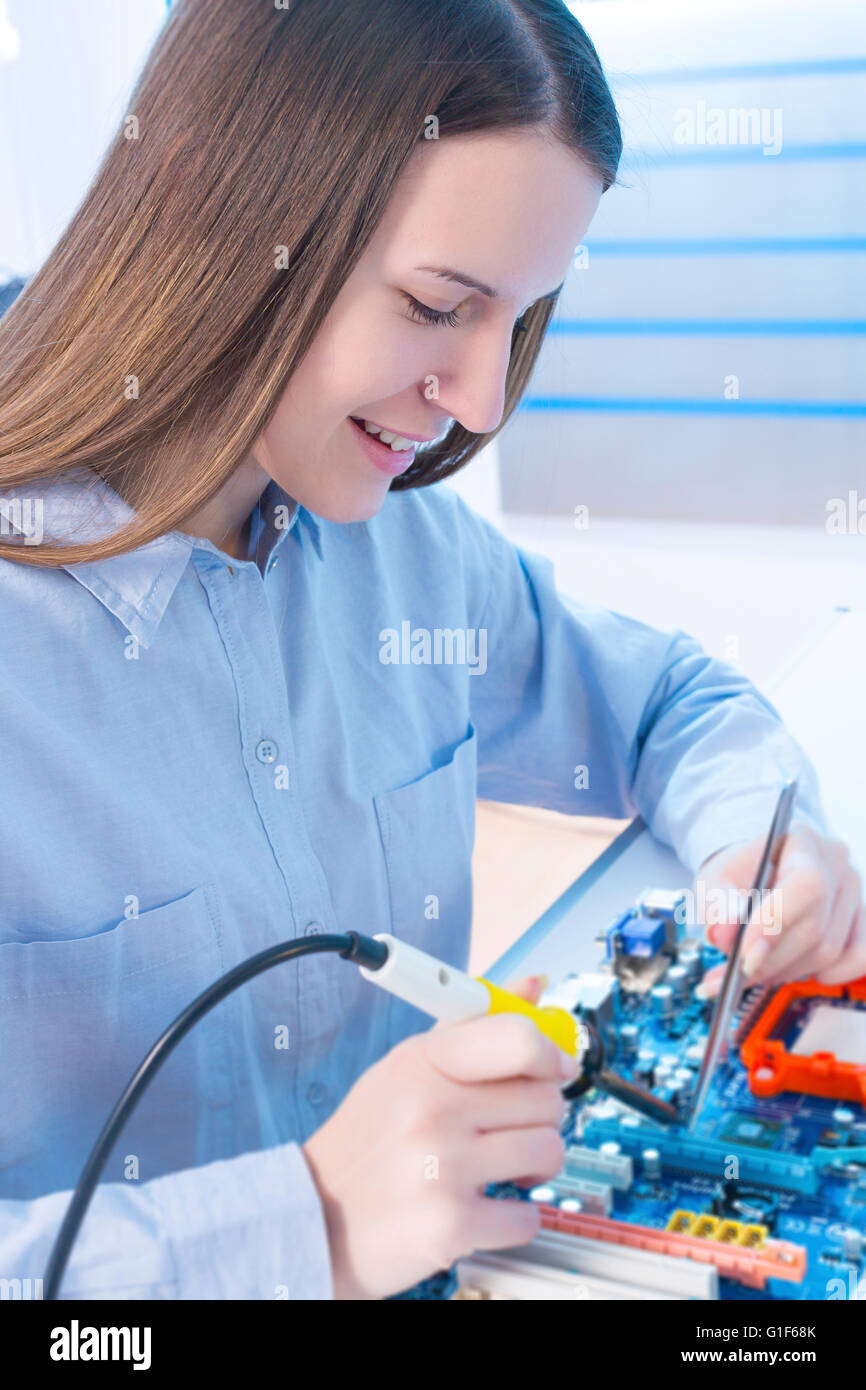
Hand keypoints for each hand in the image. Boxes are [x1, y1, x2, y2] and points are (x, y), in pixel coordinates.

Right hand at [301, 973, 575, 1298]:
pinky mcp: (450, 1225)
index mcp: (423, 1063)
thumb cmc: (366, 1141)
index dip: (549, 1054)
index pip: (517, 1037)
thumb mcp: (404, 1070)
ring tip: (502, 1170)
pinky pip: (528, 1216)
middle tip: (510, 1129)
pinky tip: (486, 1208)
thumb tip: (531, 987)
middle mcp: (432, 1109)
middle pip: (545, 1098)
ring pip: (548, 1152)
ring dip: (534, 1168)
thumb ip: (470, 1030)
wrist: (315, 1220)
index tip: (553, 1068)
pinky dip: (516, 1218)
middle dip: (539, 1118)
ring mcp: (441, 1167)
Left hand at [694, 823, 865, 997]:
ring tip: (753, 969)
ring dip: (785, 970)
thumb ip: (716, 905)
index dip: (777, 923)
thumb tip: (722, 933)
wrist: (758, 871)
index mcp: (801, 841)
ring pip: (828, 950)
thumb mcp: (714, 881)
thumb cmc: (738, 875)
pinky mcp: (861, 921)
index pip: (806, 884)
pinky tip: (797, 970)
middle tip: (733, 974)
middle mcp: (836, 865)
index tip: (744, 954)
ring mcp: (854, 894)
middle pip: (813, 927)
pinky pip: (858, 959)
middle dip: (769, 959)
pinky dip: (828, 974)